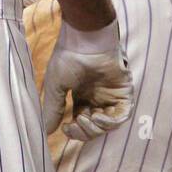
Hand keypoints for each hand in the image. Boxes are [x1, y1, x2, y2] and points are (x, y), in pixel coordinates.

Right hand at [41, 16, 133, 140]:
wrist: (85, 40)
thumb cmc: (68, 58)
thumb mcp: (56, 86)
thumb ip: (54, 109)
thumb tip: (47, 131)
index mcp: (83, 95)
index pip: (81, 121)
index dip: (75, 131)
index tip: (65, 128)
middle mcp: (98, 96)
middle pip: (95, 126)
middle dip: (85, 132)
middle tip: (76, 125)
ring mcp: (112, 94)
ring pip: (109, 124)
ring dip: (97, 128)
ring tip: (86, 119)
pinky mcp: (124, 91)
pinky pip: (122, 115)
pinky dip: (111, 122)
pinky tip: (97, 116)